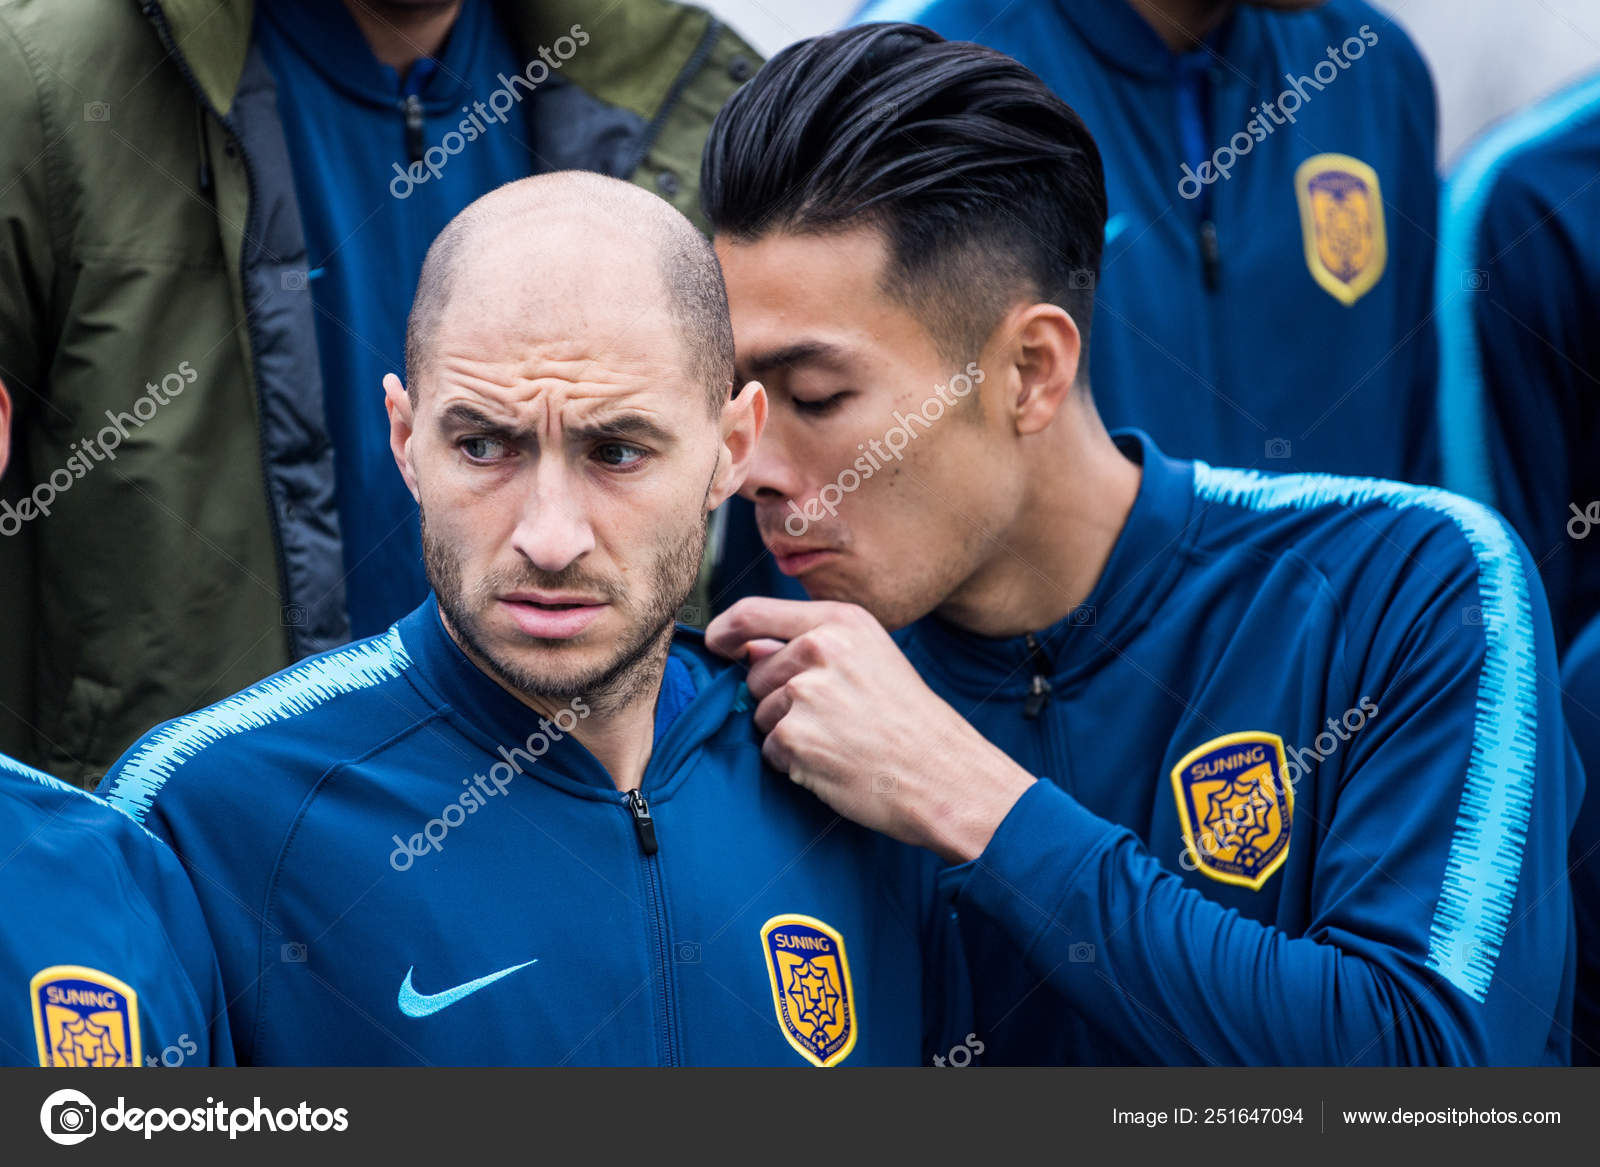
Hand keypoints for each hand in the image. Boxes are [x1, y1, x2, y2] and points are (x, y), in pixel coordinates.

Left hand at [705, 598, 1034, 861]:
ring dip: (787, 732)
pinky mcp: (795, 737)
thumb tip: (748, 649)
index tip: (716, 643)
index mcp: (840, 621)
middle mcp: (819, 649)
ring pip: (760, 713)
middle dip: (776, 698)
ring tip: (840, 739)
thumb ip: (811, 645)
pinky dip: (794, 762)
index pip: (753, 612)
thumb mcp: (871, 659)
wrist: (943, 774)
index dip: (725, 630)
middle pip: (754, 673)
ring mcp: (804, 693)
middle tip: (833, 717)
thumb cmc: (910, 720)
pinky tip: (835, 762)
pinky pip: (771, 750)